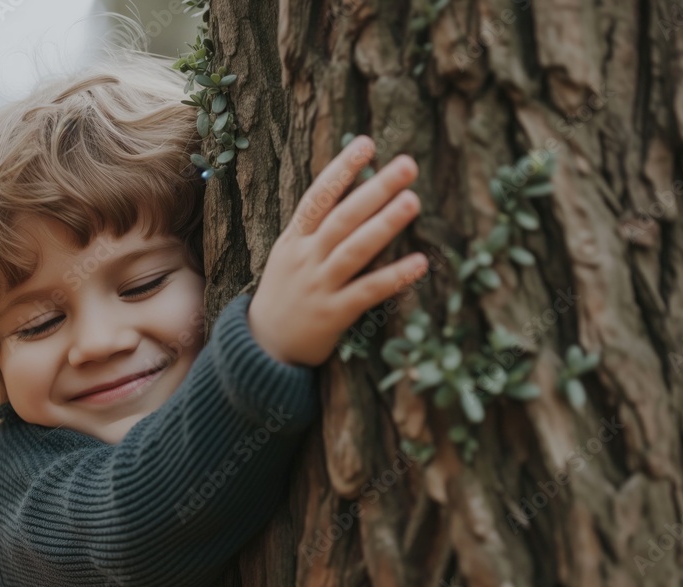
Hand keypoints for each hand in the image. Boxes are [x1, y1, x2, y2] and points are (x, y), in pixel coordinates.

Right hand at [248, 135, 428, 367]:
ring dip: (385, 224)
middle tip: (407, 165)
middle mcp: (306, 258)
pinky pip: (367, 292)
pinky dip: (394, 277)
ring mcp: (319, 285)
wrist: (262, 347)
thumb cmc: (285, 294)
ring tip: (413, 200)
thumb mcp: (289, 255)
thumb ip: (315, 228)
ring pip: (355, 249)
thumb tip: (350, 192)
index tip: (367, 144)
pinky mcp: (333, 314)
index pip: (319, 196)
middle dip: (375, 189)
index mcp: (294, 239)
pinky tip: (420, 262)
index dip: (342, 169)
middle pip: (343, 217)